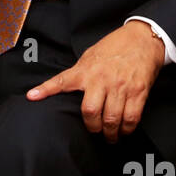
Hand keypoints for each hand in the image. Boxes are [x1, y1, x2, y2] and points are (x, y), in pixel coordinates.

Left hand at [25, 20, 165, 142]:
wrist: (143, 40)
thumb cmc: (114, 48)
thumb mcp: (90, 56)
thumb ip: (79, 73)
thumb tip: (66, 87)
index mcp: (86, 70)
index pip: (62, 81)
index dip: (46, 90)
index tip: (32, 97)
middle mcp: (102, 79)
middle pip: (90, 112)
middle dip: (92, 127)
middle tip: (93, 130)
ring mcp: (121, 86)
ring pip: (112, 119)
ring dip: (110, 133)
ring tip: (109, 135)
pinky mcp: (138, 92)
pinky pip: (131, 118)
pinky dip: (127, 129)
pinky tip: (123, 130)